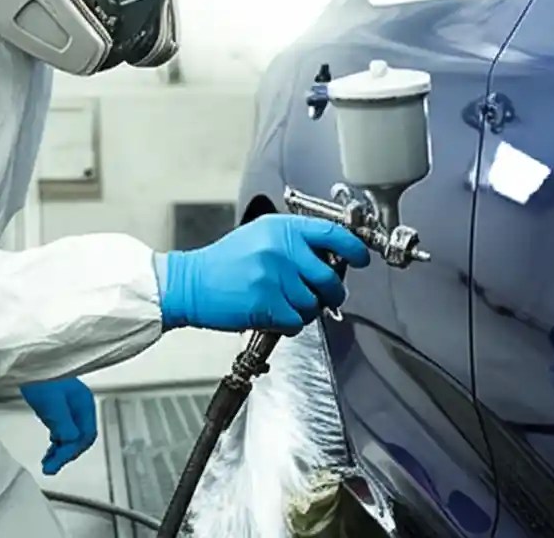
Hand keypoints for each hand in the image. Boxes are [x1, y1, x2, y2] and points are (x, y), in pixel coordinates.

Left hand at [19, 377, 97, 475]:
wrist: (26, 361)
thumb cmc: (39, 377)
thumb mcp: (51, 403)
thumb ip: (62, 424)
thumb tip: (69, 443)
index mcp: (84, 403)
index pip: (86, 435)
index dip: (71, 452)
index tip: (54, 465)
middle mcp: (81, 405)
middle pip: (82, 437)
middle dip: (67, 454)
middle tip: (50, 467)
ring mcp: (72, 405)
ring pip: (74, 435)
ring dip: (62, 450)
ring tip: (48, 462)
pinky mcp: (61, 406)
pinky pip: (66, 429)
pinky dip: (59, 442)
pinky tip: (51, 447)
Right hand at [160, 214, 370, 334]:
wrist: (191, 284)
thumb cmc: (225, 263)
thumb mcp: (261, 236)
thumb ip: (295, 240)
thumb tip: (333, 253)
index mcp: (282, 229)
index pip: (333, 234)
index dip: (355, 249)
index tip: (361, 258)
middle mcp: (280, 249)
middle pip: (329, 276)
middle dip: (331, 292)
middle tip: (324, 295)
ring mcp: (274, 276)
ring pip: (313, 303)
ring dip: (304, 310)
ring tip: (284, 304)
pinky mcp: (266, 303)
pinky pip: (296, 321)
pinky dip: (289, 324)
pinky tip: (274, 315)